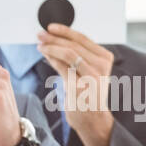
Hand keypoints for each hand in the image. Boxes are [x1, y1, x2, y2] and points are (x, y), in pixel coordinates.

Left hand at [37, 23, 115, 145]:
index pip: (83, 39)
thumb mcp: (88, 72)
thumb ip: (78, 57)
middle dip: (54, 38)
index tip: (51, 27)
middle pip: (73, 45)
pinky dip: (51, 59)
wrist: (93, 119)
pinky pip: (62, 68)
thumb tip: (57, 41)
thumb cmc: (88, 94)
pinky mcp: (80, 86)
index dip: (65, 31)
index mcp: (105, 58)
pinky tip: (44, 55)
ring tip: (40, 45)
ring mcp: (91, 76)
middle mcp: (101, 65)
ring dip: (51, 47)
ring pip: (67, 54)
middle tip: (40, 35)